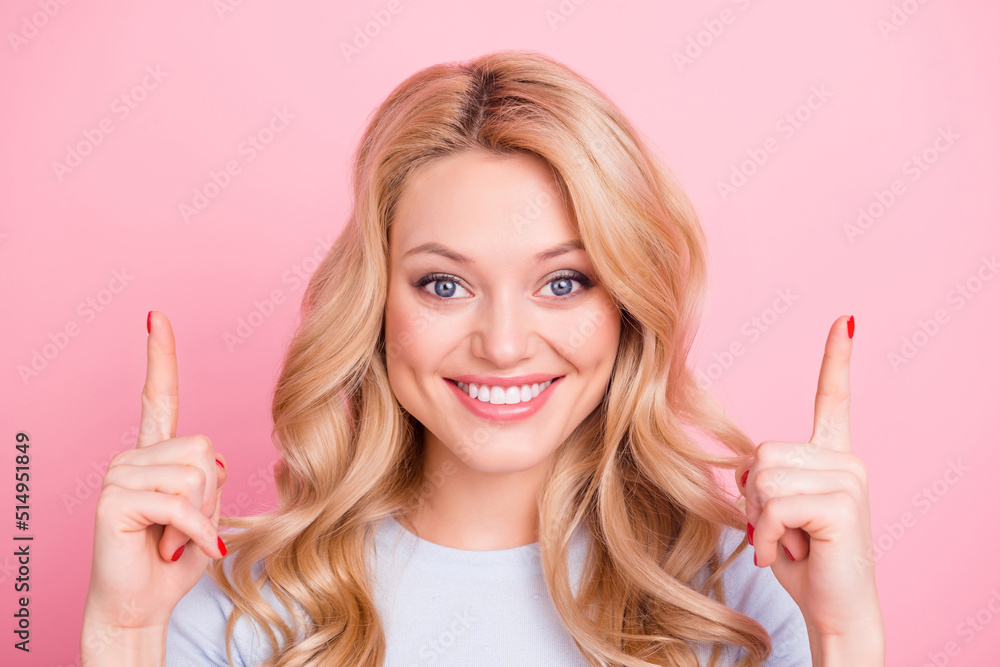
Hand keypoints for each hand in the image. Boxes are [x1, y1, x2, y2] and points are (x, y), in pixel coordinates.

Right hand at [82, 311, 226, 649]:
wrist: (142, 605)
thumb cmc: (175, 560)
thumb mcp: (206, 512)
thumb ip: (210, 478)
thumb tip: (212, 461)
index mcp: (156, 454)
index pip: (159, 396)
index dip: (160, 356)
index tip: (156, 316)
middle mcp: (133, 456)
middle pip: (205, 449)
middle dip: (210, 495)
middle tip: (185, 527)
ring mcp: (118, 474)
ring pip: (196, 474)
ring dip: (198, 516)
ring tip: (172, 538)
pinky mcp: (113, 499)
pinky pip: (179, 504)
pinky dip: (191, 533)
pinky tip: (173, 550)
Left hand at [735, 315, 883, 651]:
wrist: (835, 613)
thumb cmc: (804, 564)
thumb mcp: (776, 512)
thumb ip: (766, 477)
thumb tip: (744, 463)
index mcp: (833, 457)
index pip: (833, 399)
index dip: (836, 360)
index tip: (845, 320)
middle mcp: (847, 460)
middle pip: (762, 452)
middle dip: (755, 497)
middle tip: (782, 531)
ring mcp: (849, 478)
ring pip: (764, 477)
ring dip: (762, 519)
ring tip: (790, 543)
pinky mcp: (841, 502)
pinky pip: (775, 505)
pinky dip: (771, 536)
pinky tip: (792, 554)